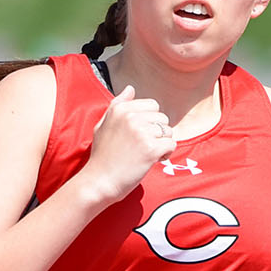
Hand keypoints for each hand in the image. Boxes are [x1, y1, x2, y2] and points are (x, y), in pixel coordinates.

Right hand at [80, 84, 177, 203]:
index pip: (152, 105)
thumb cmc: (102, 156)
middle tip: (141, 147)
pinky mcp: (151, 149)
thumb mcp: (103, 125)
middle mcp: (131, 117)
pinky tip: (152, 161)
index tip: (139, 135)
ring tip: (145, 154)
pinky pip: (171, 145)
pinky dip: (165, 154)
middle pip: (162, 118)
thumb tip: (131, 88)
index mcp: (120, 109)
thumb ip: (117, 105)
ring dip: (161, 144)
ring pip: (168, 132)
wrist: (99, 182)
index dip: (150, 121)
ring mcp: (142, 132)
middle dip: (157, 133)